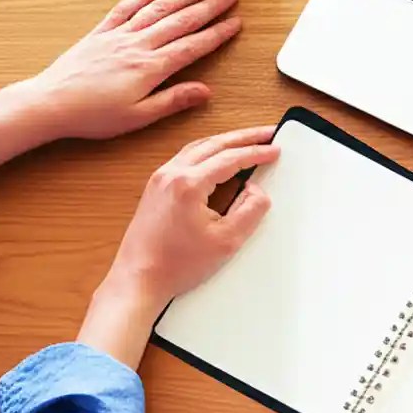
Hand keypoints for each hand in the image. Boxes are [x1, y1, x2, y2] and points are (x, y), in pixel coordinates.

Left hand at [22, 0, 242, 139]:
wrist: (50, 103)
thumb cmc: (92, 115)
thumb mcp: (138, 117)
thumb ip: (173, 101)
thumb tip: (204, 91)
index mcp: (150, 68)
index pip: (193, 46)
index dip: (217, 33)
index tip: (235, 23)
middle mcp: (138, 45)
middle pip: (181, 20)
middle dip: (209, 7)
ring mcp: (119, 35)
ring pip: (159, 9)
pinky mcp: (102, 31)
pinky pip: (128, 7)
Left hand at [77, 126, 279, 367]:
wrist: (138, 280)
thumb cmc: (175, 265)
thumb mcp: (227, 241)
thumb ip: (250, 210)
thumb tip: (257, 190)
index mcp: (188, 184)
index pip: (231, 158)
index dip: (257, 152)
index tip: (275, 150)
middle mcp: (171, 174)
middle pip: (215, 144)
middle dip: (245, 137)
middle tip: (267, 133)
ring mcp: (160, 179)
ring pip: (199, 147)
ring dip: (226, 141)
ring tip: (247, 140)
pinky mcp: (155, 187)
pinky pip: (186, 157)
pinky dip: (208, 151)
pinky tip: (218, 156)